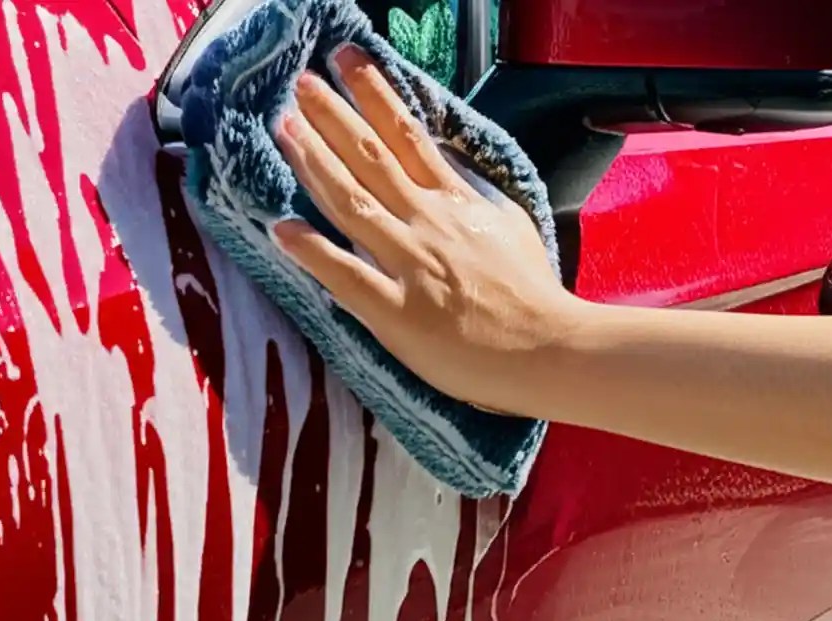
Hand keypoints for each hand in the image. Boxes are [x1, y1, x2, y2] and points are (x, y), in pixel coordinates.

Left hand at [272, 45, 577, 414]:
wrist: (550, 349)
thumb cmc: (531, 294)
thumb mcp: (508, 225)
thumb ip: (470, 196)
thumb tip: (443, 168)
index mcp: (454, 202)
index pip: (408, 135)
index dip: (374, 94)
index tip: (346, 61)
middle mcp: (428, 222)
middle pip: (371, 158)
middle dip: (332, 116)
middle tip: (300, 84)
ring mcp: (411, 265)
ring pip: (354, 203)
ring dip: (315, 164)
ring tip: (284, 130)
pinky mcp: (398, 314)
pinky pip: (347, 277)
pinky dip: (313, 253)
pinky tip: (281, 229)